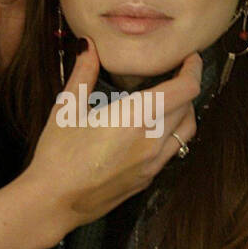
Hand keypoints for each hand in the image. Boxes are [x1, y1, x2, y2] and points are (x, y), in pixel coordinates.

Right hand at [23, 37, 201, 230]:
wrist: (54, 203)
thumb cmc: (57, 155)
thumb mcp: (66, 108)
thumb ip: (83, 73)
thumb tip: (88, 45)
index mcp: (135, 118)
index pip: (185, 90)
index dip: (194, 69)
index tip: (190, 58)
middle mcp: (152, 141)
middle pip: (188, 107)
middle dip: (186, 87)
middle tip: (174, 73)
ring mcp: (153, 164)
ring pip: (186, 131)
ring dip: (184, 111)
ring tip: (169, 99)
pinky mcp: (147, 179)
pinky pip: (172, 150)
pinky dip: (172, 133)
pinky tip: (151, 128)